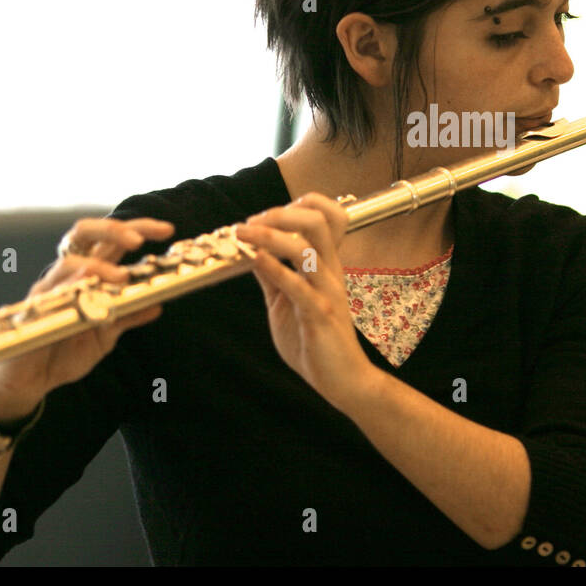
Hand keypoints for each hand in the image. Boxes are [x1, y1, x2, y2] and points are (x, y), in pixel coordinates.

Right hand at [0, 217, 175, 420]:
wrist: (26, 383)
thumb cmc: (62, 353)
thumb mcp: (105, 335)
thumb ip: (127, 317)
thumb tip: (158, 305)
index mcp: (87, 276)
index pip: (111, 242)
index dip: (137, 229)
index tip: (167, 229)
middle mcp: (67, 277)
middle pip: (84, 235)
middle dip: (113, 230)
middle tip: (139, 240)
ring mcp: (48, 292)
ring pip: (68, 263)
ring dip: (96, 266)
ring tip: (120, 276)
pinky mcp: (33, 313)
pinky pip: (50, 294)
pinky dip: (69, 288)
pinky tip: (85, 286)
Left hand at [233, 193, 377, 411]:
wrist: (342, 379)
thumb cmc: (317, 341)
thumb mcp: (287, 302)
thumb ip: (273, 277)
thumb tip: (251, 252)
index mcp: (326, 265)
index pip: (325, 216)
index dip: (296, 206)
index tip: (264, 216)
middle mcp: (330, 271)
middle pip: (316, 221)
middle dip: (280, 213)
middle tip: (251, 221)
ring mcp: (327, 291)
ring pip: (305, 248)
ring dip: (269, 235)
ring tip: (242, 233)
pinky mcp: (320, 314)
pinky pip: (298, 285)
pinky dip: (274, 268)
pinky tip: (254, 259)